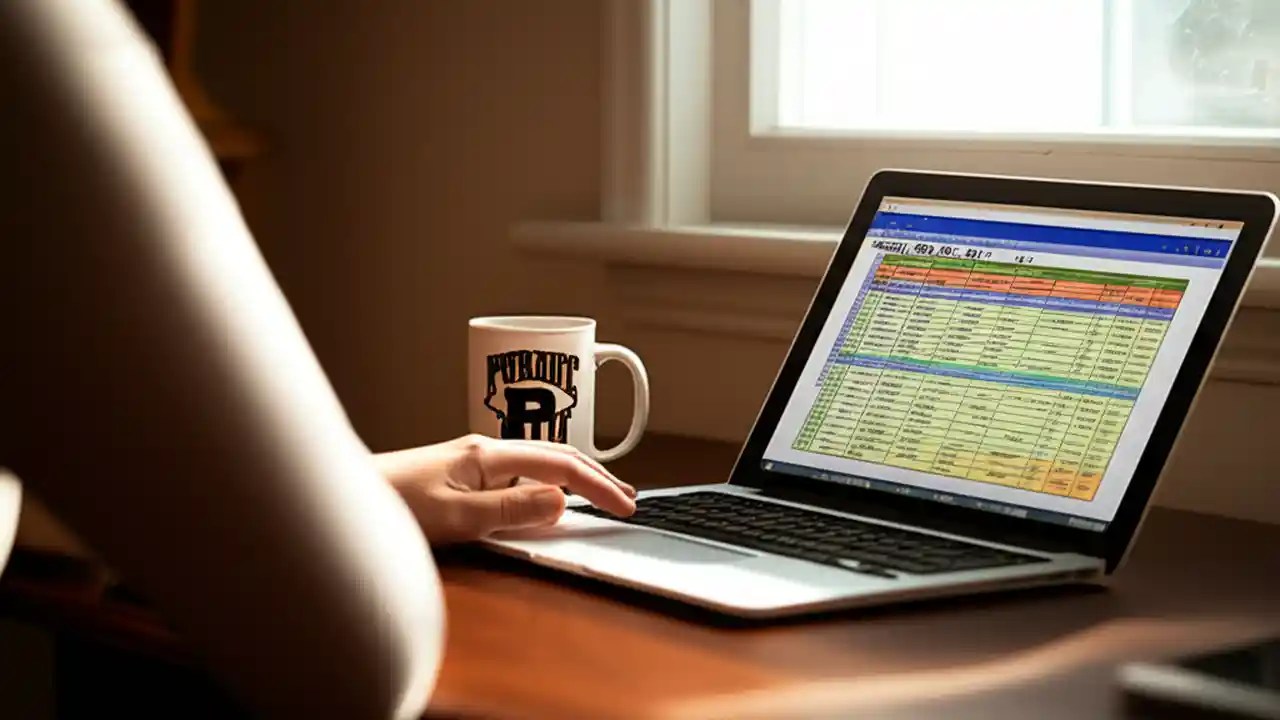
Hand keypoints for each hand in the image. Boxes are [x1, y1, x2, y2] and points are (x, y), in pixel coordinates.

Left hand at [376, 434, 636, 543]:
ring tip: (597, 493)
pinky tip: (545, 497)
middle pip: (553, 456)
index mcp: (487, 455)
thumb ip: (510, 510)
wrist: (338, 502)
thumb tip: (561, 501)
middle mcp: (482, 452)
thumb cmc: (389, 507)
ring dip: (571, 477)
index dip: (598, 486)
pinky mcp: (457, 476)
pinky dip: (544, 483)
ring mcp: (469, 462)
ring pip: (536, 463)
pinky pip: (515, 475)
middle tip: (625, 497)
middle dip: (594, 475)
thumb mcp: (457, 517)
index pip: (559, 466)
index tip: (624, 506)